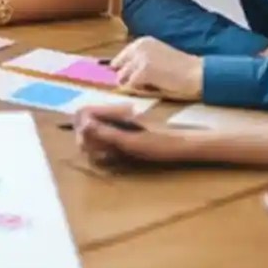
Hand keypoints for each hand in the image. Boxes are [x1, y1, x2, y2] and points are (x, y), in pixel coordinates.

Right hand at [73, 104, 187, 165]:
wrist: (186, 145)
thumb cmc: (162, 144)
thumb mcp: (133, 142)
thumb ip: (107, 134)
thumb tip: (83, 126)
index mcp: (116, 112)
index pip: (83, 113)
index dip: (81, 129)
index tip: (89, 143)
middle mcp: (116, 114)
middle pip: (86, 121)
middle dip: (85, 138)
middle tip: (98, 153)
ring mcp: (121, 122)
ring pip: (95, 130)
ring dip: (94, 144)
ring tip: (106, 155)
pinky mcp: (127, 131)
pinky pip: (106, 136)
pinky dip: (104, 146)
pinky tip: (113, 155)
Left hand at [110, 37, 202, 100]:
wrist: (196, 74)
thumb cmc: (179, 69)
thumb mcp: (156, 57)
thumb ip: (139, 60)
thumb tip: (117, 73)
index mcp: (142, 41)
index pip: (120, 58)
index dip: (125, 70)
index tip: (132, 76)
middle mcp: (139, 46)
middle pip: (118, 67)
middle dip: (126, 77)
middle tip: (142, 83)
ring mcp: (141, 58)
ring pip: (122, 77)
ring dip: (133, 84)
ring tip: (150, 84)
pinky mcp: (144, 71)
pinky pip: (131, 85)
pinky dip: (139, 90)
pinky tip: (153, 87)